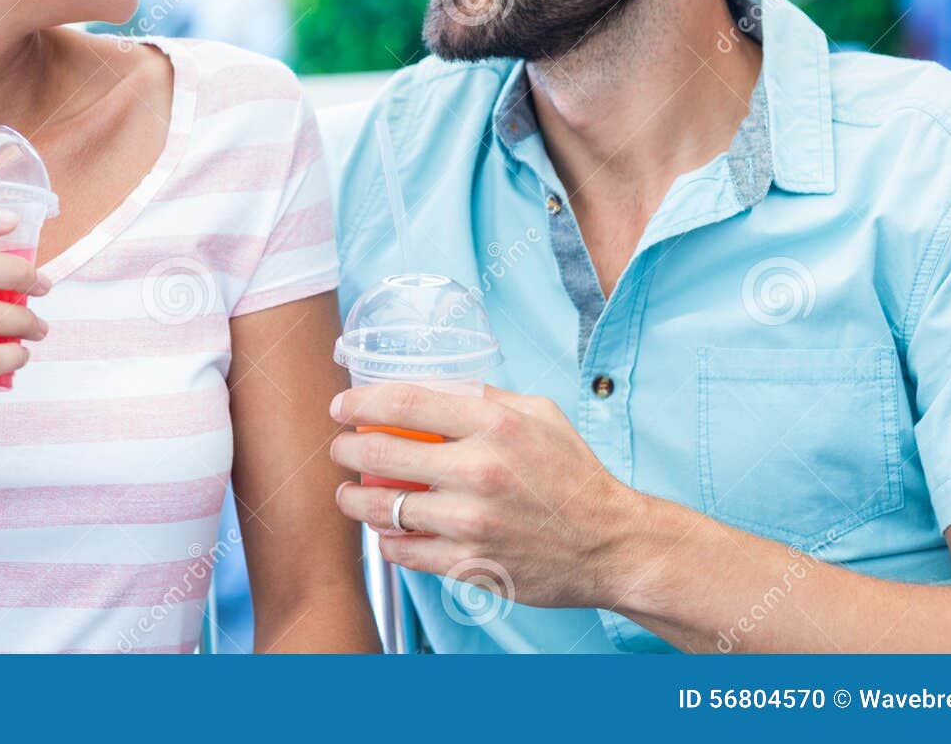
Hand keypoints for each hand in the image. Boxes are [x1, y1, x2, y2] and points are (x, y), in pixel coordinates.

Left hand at [329, 383, 640, 609]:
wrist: (610, 544)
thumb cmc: (575, 476)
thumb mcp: (541, 413)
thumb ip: (486, 396)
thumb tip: (432, 386)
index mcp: (495, 424)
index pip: (405, 402)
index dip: (361, 402)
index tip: (342, 407)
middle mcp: (479, 470)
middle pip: (382, 452)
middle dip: (347, 448)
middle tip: (340, 448)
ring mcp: (471, 522)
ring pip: (384, 508)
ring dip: (354, 499)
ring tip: (349, 494)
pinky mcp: (469, 564)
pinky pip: (404, 551)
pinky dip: (387, 540)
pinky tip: (387, 530)